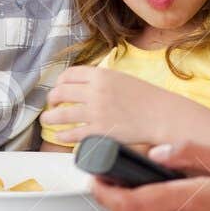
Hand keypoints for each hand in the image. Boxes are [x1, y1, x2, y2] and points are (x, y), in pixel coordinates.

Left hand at [40, 66, 180, 145]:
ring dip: (50, 118)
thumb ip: (102, 80)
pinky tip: (61, 136)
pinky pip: (73, 133)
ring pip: (61, 114)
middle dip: (52, 99)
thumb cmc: (146, 98)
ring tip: (47, 120)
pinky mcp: (99, 131)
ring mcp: (96, 112)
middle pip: (61, 92)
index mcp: (101, 75)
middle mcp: (95, 91)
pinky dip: (63, 135)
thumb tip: (82, 86)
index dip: (60, 82)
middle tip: (51, 104)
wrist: (162, 115)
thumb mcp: (122, 79)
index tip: (58, 88)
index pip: (69, 74)